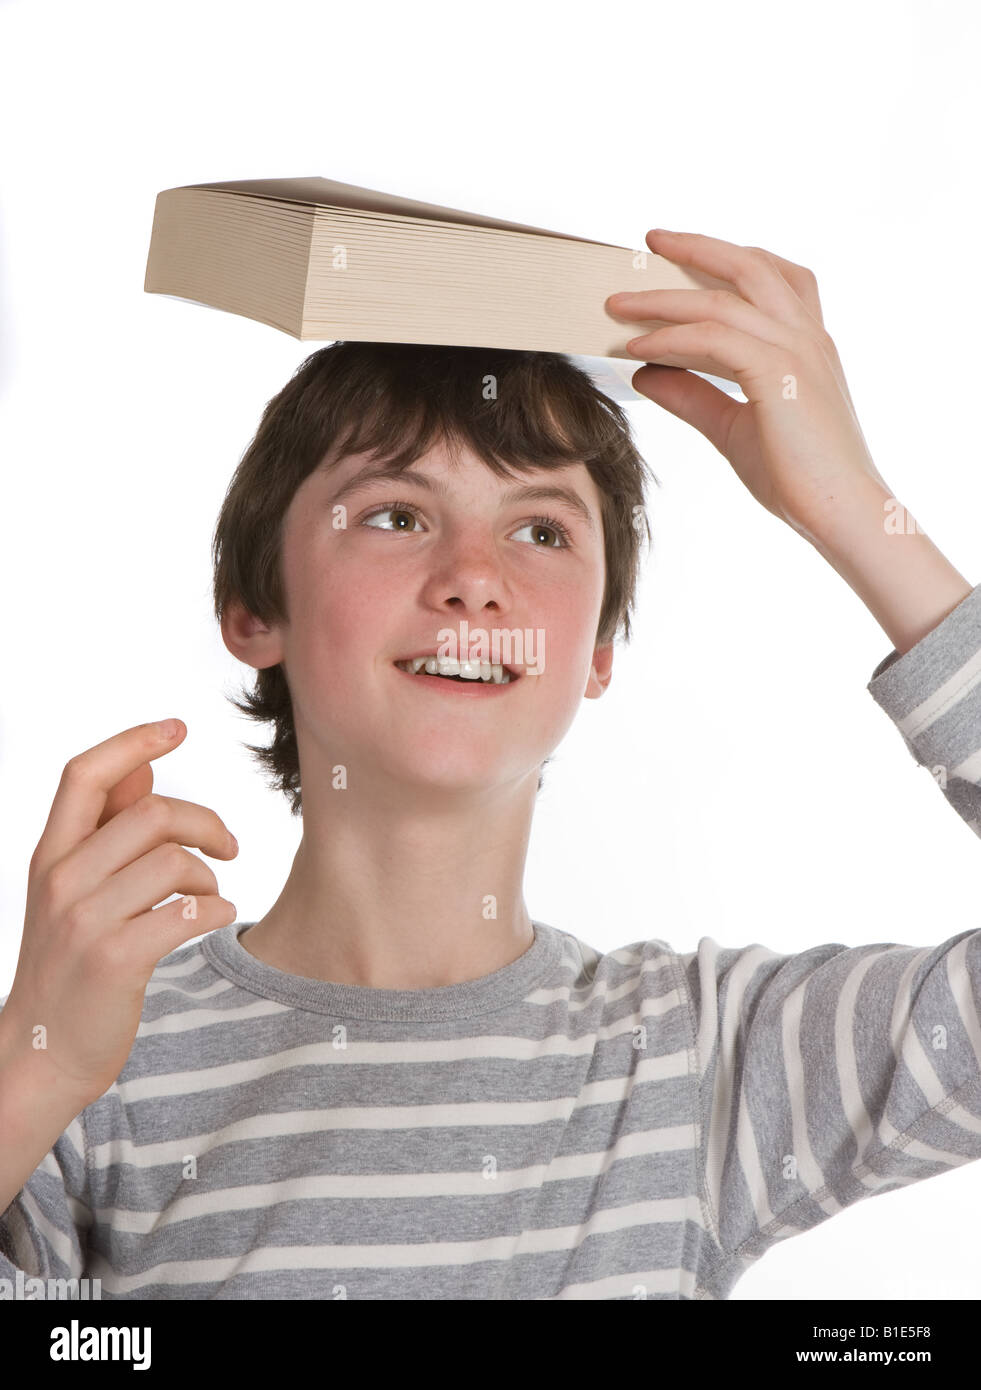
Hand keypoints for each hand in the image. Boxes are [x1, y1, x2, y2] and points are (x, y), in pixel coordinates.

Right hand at [0, 719, 237, 1106]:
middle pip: (152, 813)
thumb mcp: (72, 890)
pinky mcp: (116, 959)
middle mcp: (61, 879)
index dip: (134, 741)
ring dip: (212, 875)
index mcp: (50, 854)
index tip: (178, 727)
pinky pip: (186, 912)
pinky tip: (213, 918)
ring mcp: (85, 920)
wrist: (42, 1050)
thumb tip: (141, 768)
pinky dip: (215, 909)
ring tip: (212, 896)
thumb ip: (105, 831)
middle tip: (231, 845)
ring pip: (175, 861)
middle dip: (206, 822)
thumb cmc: (71, 962)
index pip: (84, 774)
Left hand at [606, 230, 892, 546]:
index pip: (772, 277)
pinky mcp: (779, 373)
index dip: (727, 258)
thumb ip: (693, 396)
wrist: (841, 513)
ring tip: (619, 304)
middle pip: (750, 265)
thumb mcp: (733, 428)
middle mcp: (806, 336)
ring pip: (723, 299)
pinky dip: (670, 339)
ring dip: (664, 299)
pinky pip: (713, 339)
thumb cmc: (800, 478)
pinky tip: (638, 348)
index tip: (682, 253)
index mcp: (807, 343)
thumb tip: (647, 373)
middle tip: (652, 240)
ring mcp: (797, 350)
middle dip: (697, 247)